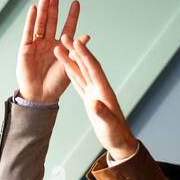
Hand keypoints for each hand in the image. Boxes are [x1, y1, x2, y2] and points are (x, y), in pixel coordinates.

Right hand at [17, 0, 79, 103]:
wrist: (41, 96)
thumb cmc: (56, 84)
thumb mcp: (70, 65)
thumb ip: (77, 49)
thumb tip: (88, 35)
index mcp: (61, 47)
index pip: (67, 27)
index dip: (71, 16)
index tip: (76, 2)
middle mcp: (49, 42)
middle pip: (51, 20)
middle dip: (53, 6)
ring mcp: (37, 44)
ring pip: (40, 23)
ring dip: (43, 9)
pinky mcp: (26, 48)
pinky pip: (29, 31)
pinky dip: (31, 20)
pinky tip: (33, 8)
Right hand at [54, 33, 137, 161]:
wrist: (120, 142)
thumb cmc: (116, 134)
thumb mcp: (109, 125)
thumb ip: (102, 113)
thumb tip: (94, 103)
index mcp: (104, 91)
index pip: (93, 69)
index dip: (85, 55)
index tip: (76, 42)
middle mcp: (99, 89)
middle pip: (86, 66)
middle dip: (76, 51)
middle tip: (65, 37)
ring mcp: (95, 94)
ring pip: (81, 72)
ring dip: (71, 59)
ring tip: (60, 47)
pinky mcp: (90, 100)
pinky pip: (80, 83)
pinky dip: (72, 74)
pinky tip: (66, 66)